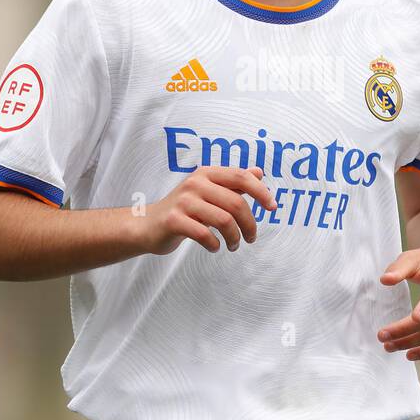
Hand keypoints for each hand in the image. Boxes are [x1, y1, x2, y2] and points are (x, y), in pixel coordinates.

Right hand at [141, 166, 277, 254]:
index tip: (272, 207)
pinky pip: (204, 234)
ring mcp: (183, 201)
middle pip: (236, 203)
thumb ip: (232, 183)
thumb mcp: (208, 191)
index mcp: (206, 173)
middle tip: (250, 238)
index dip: (260, 191)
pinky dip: (215, 244)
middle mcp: (195, 183)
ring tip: (233, 245)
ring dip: (234, 238)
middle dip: (249, 224)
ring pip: (224, 220)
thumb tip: (259, 172)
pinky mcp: (174, 220)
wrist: (147, 225)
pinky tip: (215, 247)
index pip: (240, 177)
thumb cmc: (183, 209)